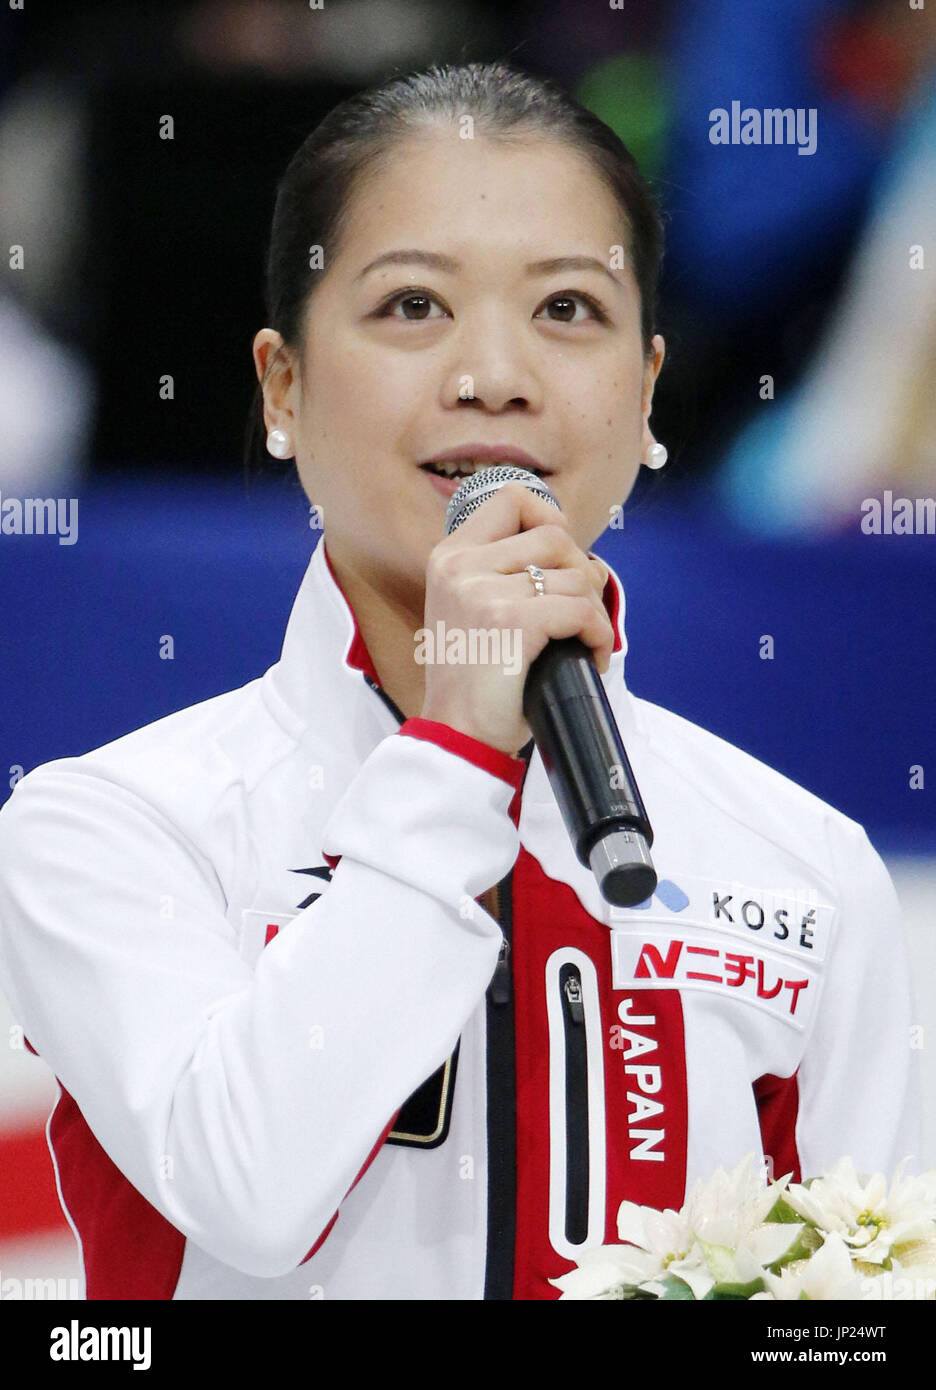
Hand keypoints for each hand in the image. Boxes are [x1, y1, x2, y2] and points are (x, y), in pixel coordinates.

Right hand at [419, 482, 613, 755]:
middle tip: (578, 614)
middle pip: (554, 536)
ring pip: (576, 576)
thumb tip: (584, 560)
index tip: (560, 560)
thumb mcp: (474, 612)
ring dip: (594, 613)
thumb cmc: (475, 682)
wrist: (457, 735)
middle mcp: (461, 567)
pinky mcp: (511, 621)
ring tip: (582, 643)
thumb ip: (509, 575)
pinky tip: (588, 657)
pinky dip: (598, 636)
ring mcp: (483, 591)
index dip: (548, 518)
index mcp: (449, 558)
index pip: (510, 499)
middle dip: (581, 573)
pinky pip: (582, 610)